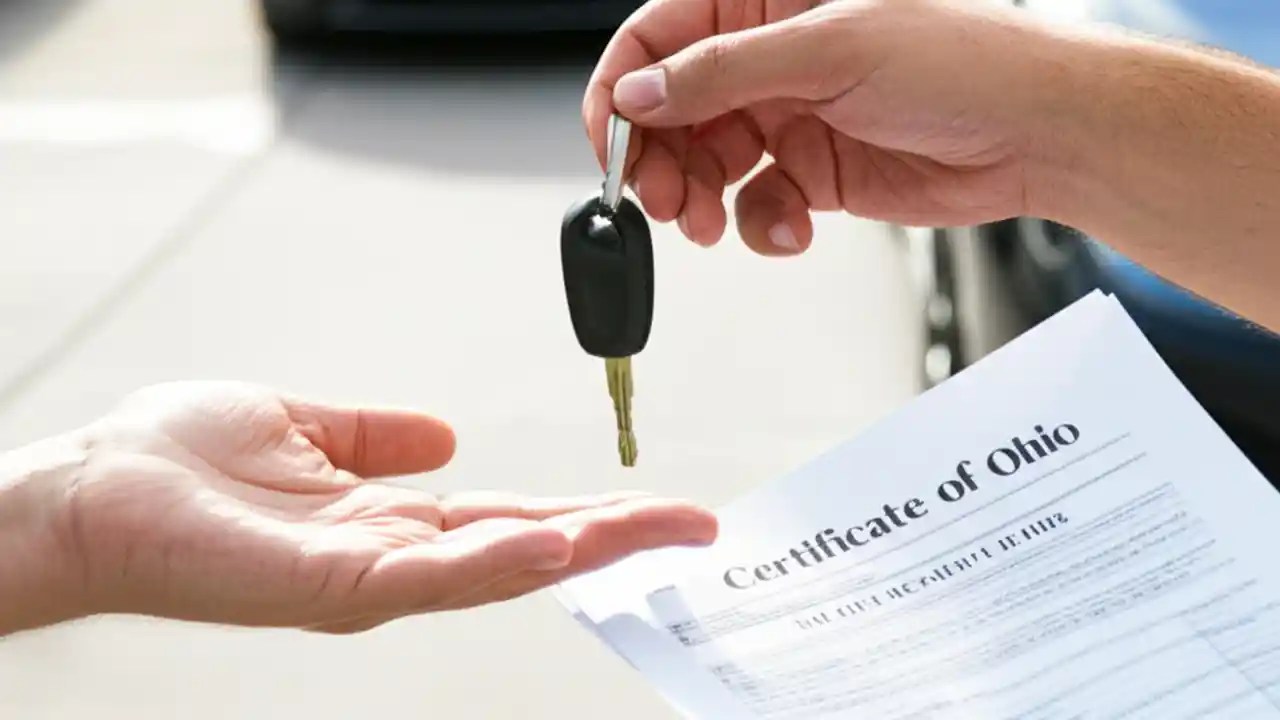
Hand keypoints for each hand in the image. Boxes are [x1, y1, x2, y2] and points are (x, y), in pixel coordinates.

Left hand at [0, 382, 715, 635]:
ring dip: (576, 550)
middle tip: (695, 527)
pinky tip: (549, 545)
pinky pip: (425, 577)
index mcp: (388, 516)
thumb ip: (374, 433)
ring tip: (649, 533)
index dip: (585, 509)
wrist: (89, 489)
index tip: (654, 502)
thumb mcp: (301, 423)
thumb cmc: (176, 462)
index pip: (508, 512)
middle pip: (523, 546)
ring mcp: (364, 577)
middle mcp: (390, 555)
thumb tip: (443, 432)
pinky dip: (493, 565)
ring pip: (493, 566)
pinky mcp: (327, 585)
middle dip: (612, 538)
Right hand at [585, 0, 1056, 253]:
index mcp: (767, 2)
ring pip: (708, 163)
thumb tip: (641, 92)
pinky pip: (758, 204)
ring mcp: (792, 116)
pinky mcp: (816, 171)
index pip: (661, 38)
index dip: (624, 89)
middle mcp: (772, 58)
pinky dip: (762, 225)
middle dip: (659, 159)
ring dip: (700, 200)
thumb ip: (722, 73)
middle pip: (674, 109)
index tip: (610, 141)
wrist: (1038, 132)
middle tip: (663, 199)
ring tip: (709, 223)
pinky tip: (791, 228)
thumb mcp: (829, 50)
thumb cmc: (964, 59)